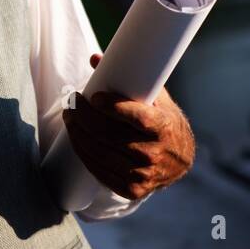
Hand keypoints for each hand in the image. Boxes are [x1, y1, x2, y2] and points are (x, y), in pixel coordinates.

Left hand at [62, 54, 194, 199]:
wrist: (180, 161)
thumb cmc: (164, 122)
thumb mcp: (155, 99)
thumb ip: (129, 80)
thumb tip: (96, 59)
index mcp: (163, 127)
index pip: (137, 117)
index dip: (114, 107)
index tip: (95, 96)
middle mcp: (154, 153)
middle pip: (109, 134)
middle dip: (83, 116)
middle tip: (71, 103)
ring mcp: (143, 174)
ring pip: (99, 152)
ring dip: (78, 134)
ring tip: (69, 118)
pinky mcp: (133, 189)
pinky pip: (99, 171)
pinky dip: (84, 154)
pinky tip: (76, 139)